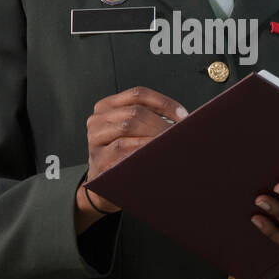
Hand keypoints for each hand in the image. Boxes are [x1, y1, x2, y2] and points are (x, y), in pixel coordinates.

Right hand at [75, 86, 187, 229]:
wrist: (105, 184)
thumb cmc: (124, 154)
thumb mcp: (132, 132)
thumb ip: (149, 119)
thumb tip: (184, 118)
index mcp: (107, 106)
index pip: (138, 94)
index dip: (164, 103)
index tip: (184, 116)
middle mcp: (97, 119)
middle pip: (134, 111)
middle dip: (161, 122)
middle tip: (180, 134)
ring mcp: (95, 139)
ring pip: (128, 126)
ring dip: (153, 135)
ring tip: (170, 144)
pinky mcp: (98, 159)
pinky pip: (122, 148)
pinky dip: (142, 148)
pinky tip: (156, 154)